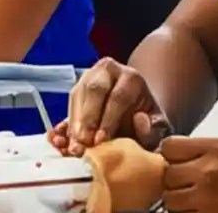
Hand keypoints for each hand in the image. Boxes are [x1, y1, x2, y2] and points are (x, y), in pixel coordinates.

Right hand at [50, 58, 171, 155]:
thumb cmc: (147, 121)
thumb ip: (154, 127)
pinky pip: (66, 105)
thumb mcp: (158, 125)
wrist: (136, 111)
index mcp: (131, 77)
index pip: (118, 95)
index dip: (108, 119)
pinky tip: (59, 140)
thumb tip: (139, 120)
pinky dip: (63, 124)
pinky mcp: (76, 90)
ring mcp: (89, 77)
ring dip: (73, 123)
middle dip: (87, 119)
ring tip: (73, 147)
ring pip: (77, 95)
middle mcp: (107, 71)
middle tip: (83, 143)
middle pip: (93, 90)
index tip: (101, 140)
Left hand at [160, 137, 217, 212]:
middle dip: (174, 181)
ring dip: (180, 202)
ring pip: (171, 201)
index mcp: (216, 149)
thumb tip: (179, 156)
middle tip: (187, 186)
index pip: (168, 148)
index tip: (178, 163)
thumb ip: (207, 151)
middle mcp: (208, 173)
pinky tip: (203, 212)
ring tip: (195, 203)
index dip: (171, 157)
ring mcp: (209, 201)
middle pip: (166, 176)